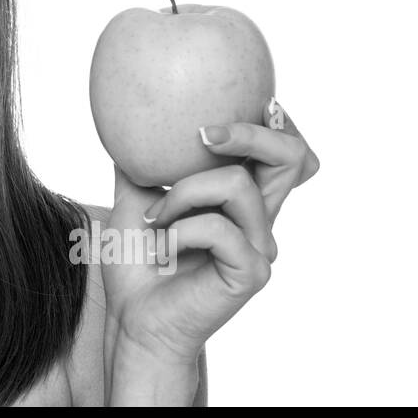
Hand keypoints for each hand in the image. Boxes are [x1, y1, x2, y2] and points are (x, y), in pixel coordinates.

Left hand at [102, 97, 319, 366]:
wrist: (133, 318)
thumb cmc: (138, 264)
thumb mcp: (135, 199)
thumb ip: (142, 162)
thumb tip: (126, 117)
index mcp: (242, 202)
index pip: (287, 154)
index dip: (281, 123)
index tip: (252, 99)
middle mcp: (260, 221)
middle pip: (291, 157)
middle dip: (250, 133)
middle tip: (204, 134)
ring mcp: (260, 247)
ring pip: (238, 185)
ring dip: (183, 193)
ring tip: (155, 219)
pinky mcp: (251, 272)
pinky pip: (218, 228)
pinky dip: (179, 231)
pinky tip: (161, 249)